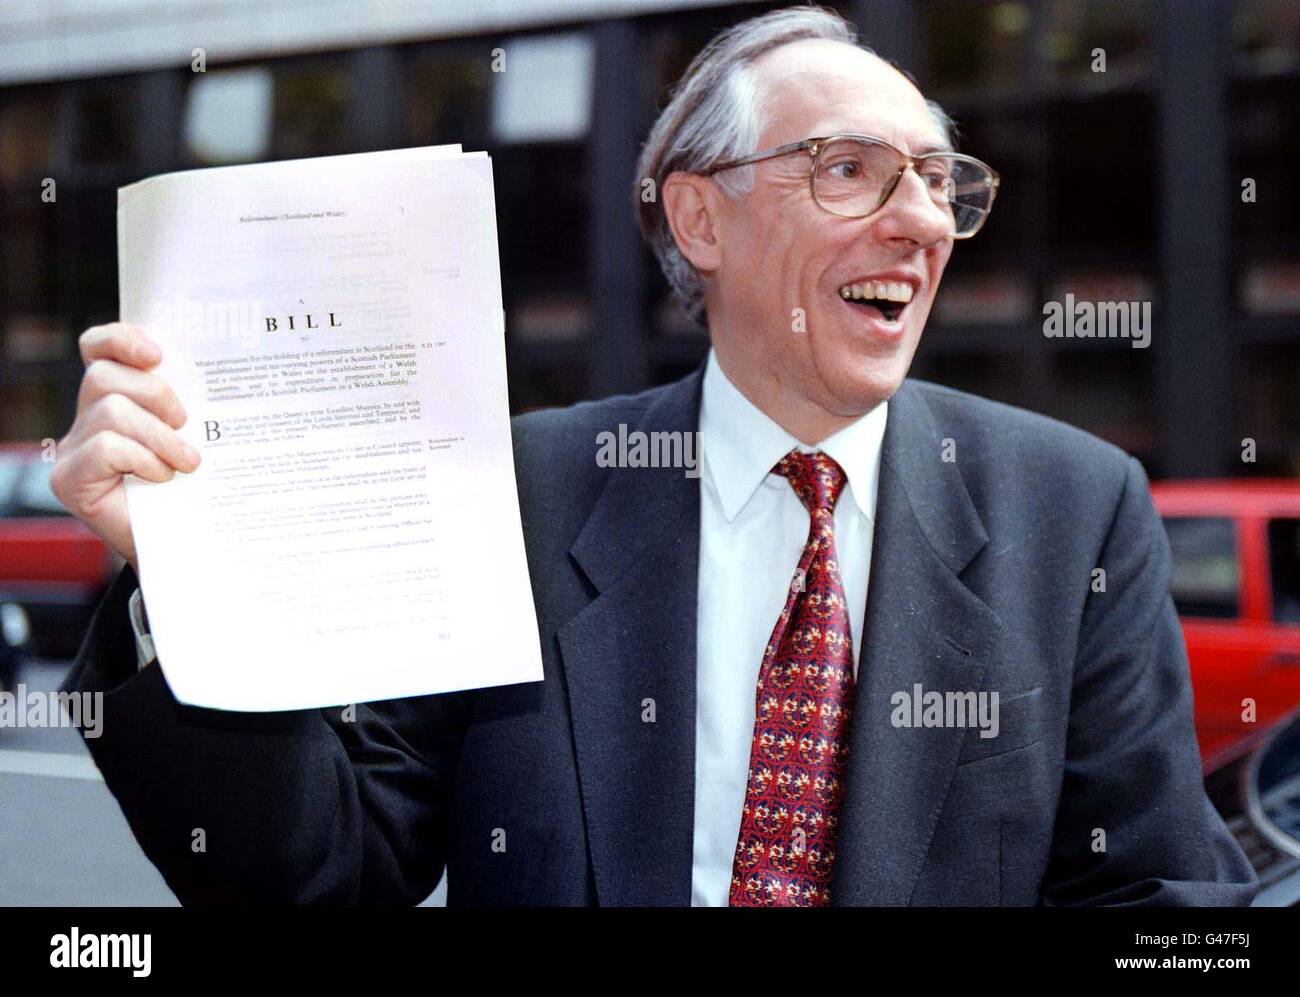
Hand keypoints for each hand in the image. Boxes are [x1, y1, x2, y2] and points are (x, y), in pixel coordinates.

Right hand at [50, 323, 199, 572]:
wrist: (185, 550)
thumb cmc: (194, 491)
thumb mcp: (197, 438)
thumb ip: (189, 405)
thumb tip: (219, 370)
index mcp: (117, 400)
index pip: (99, 349)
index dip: (121, 339)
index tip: (158, 354)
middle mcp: (87, 421)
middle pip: (105, 376)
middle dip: (154, 393)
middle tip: (186, 423)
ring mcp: (74, 451)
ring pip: (109, 411)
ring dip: (158, 435)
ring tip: (187, 462)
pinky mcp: (70, 481)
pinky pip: (104, 447)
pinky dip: (141, 458)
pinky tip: (162, 478)